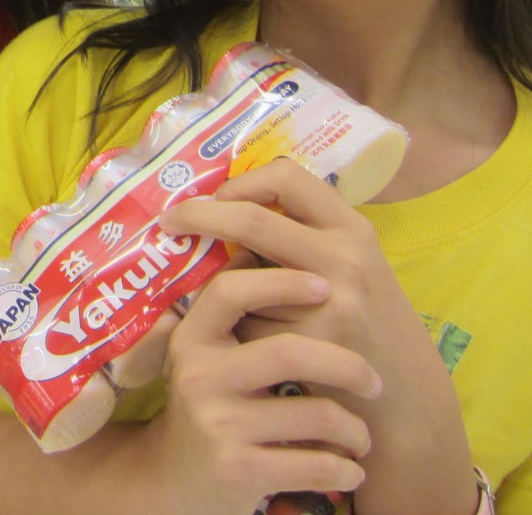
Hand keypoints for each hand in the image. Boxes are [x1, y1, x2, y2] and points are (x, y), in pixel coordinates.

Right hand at [145, 258, 379, 513]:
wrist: (176, 480)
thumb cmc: (214, 402)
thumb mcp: (211, 354)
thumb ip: (237, 310)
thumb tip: (278, 228)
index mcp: (192, 337)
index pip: (231, 291)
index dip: (282, 282)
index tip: (325, 286)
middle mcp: (198, 375)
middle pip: (288, 352)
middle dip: (348, 367)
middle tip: (373, 381)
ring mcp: (216, 423)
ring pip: (316, 415)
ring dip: (354, 431)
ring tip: (360, 437)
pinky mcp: (238, 470)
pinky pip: (317, 464)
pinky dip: (345, 469)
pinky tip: (349, 470)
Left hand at [160, 159, 476, 514]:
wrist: (406, 399)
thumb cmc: (366, 324)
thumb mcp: (350, 267)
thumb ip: (301, 239)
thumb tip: (219, 213)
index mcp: (353, 229)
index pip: (288, 176)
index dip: (242, 181)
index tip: (217, 195)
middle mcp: (345, 259)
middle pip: (252, 220)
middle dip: (200, 216)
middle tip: (169, 221)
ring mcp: (330, 302)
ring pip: (243, 278)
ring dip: (226, 289)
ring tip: (237, 307)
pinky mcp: (312, 344)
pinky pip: (248, 325)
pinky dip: (240, 330)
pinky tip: (258, 347)